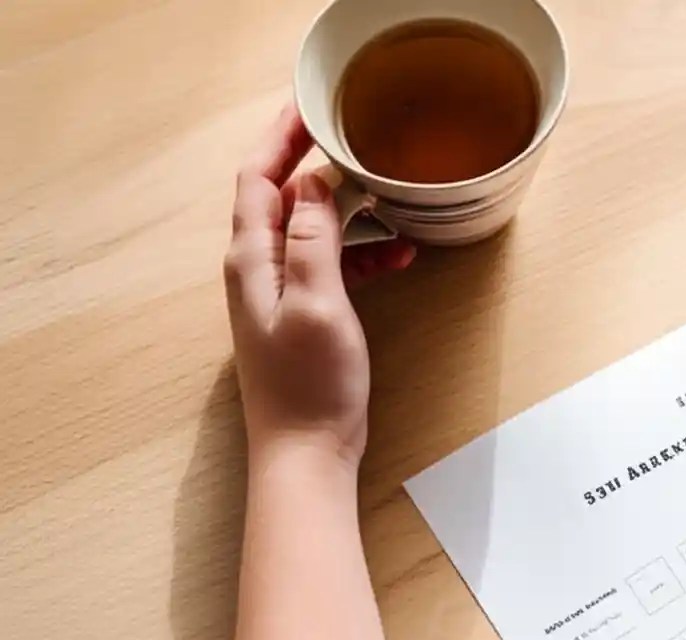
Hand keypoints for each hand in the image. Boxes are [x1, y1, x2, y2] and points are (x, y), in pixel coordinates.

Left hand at [224, 105, 415, 468]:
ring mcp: (279, 294)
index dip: (280, 137)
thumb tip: (311, 181)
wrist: (305, 456)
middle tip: (359, 138)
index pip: (258, 178)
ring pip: (312, 231)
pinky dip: (361, 254)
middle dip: (318, 164)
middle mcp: (258, 270)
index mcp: (252, 260)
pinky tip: (400, 257)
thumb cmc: (310, 386)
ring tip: (393, 199)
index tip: (311, 106)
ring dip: (349, 212)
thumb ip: (311, 239)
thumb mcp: (317, 302)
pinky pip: (329, 266)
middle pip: (282, 197)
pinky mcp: (303, 315)